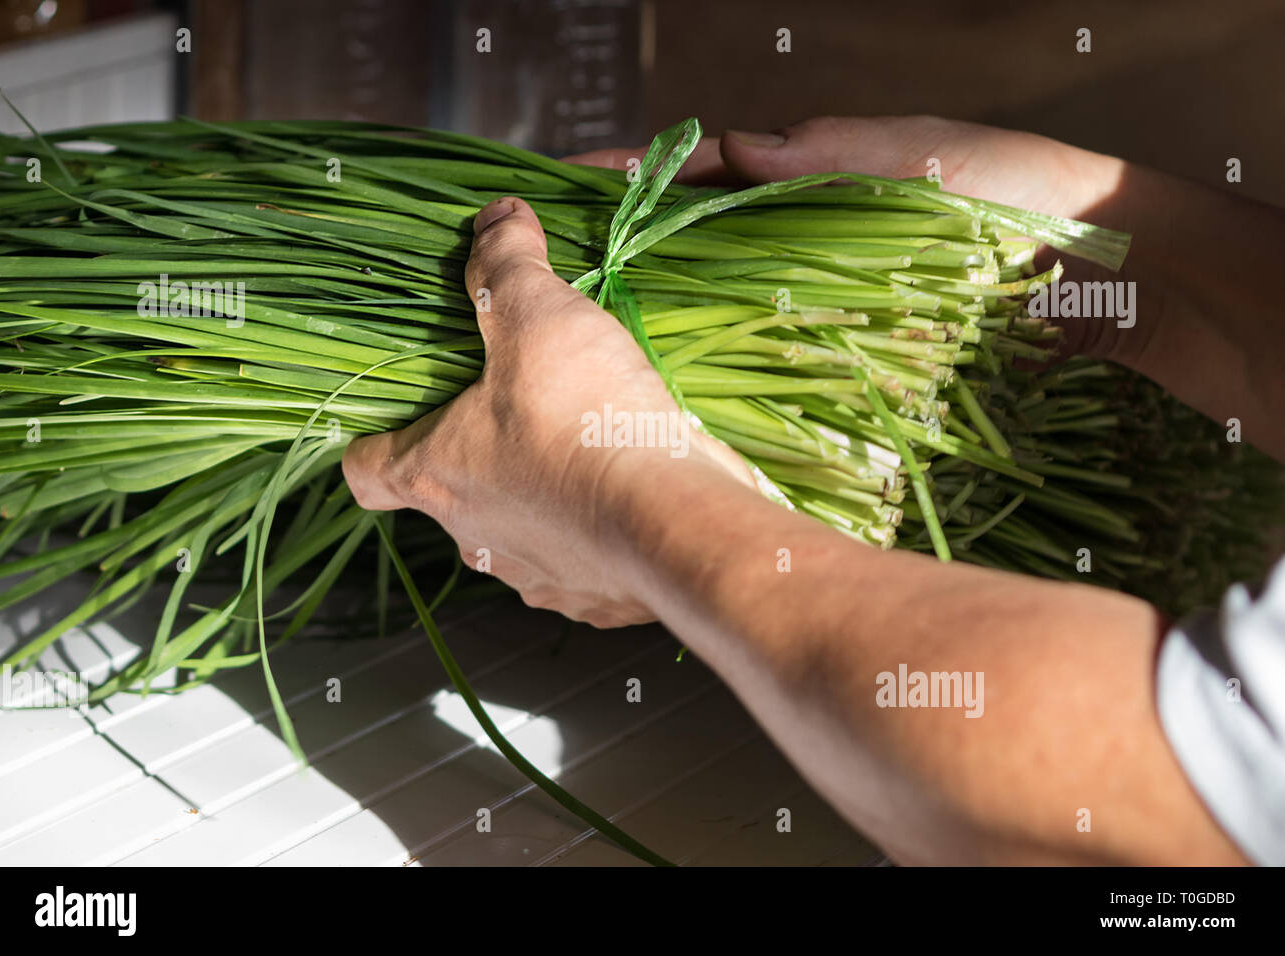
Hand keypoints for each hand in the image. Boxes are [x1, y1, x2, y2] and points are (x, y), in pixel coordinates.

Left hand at [342, 197, 755, 626]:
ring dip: (541, 493)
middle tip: (521, 408)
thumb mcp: (538, 315)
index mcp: (435, 475)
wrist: (673, 517)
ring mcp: (535, 574)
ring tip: (586, 444)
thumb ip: (506, 265)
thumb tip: (495, 218)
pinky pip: (582, 559)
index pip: (366, 472)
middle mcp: (475, 537)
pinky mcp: (594, 597)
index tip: (396, 420)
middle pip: (450, 497)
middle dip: (479, 456)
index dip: (373, 441)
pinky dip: (595, 528)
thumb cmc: (583, 419)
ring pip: (519, 530)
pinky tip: (628, 489)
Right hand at [570, 115, 1129, 359]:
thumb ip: (830, 152)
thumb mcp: (926, 153)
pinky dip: (719, 353)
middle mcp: (806, 229)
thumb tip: (730, 143)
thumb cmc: (1023, 191)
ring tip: (588, 324)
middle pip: (694, 232)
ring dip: (656, 303)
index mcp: (816, 169)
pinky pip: (772, 345)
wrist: (1108, 271)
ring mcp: (824, 288)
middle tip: (554, 263)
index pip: (702, 164)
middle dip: (624, 242)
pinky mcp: (853, 341)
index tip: (565, 182)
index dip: (634, 173)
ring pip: (722, 291)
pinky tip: (673, 373)